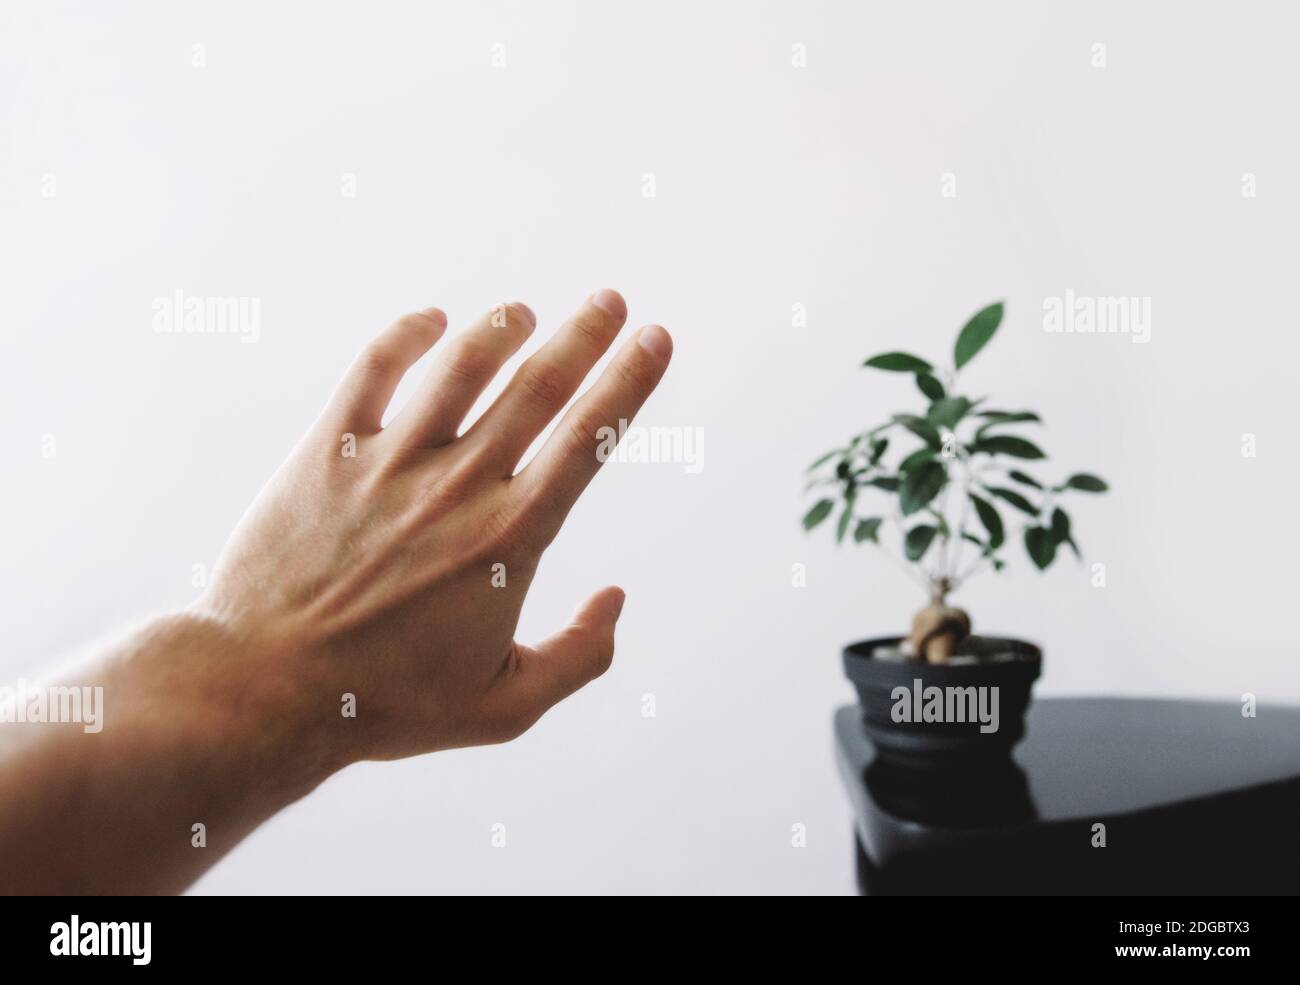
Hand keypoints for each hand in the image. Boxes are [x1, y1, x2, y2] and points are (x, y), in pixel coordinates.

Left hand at [195, 289, 671, 764]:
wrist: (266, 689)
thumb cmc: (389, 703)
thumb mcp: (504, 707)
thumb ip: (579, 657)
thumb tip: (617, 599)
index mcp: (510, 538)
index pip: (588, 438)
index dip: (630, 381)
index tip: (655, 338)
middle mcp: (458, 485)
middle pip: (537, 385)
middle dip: (584, 335)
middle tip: (609, 300)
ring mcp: (390, 462)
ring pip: (460, 365)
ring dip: (500, 329)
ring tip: (522, 314)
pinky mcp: (328, 452)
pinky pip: (371, 369)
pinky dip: (405, 335)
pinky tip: (430, 320)